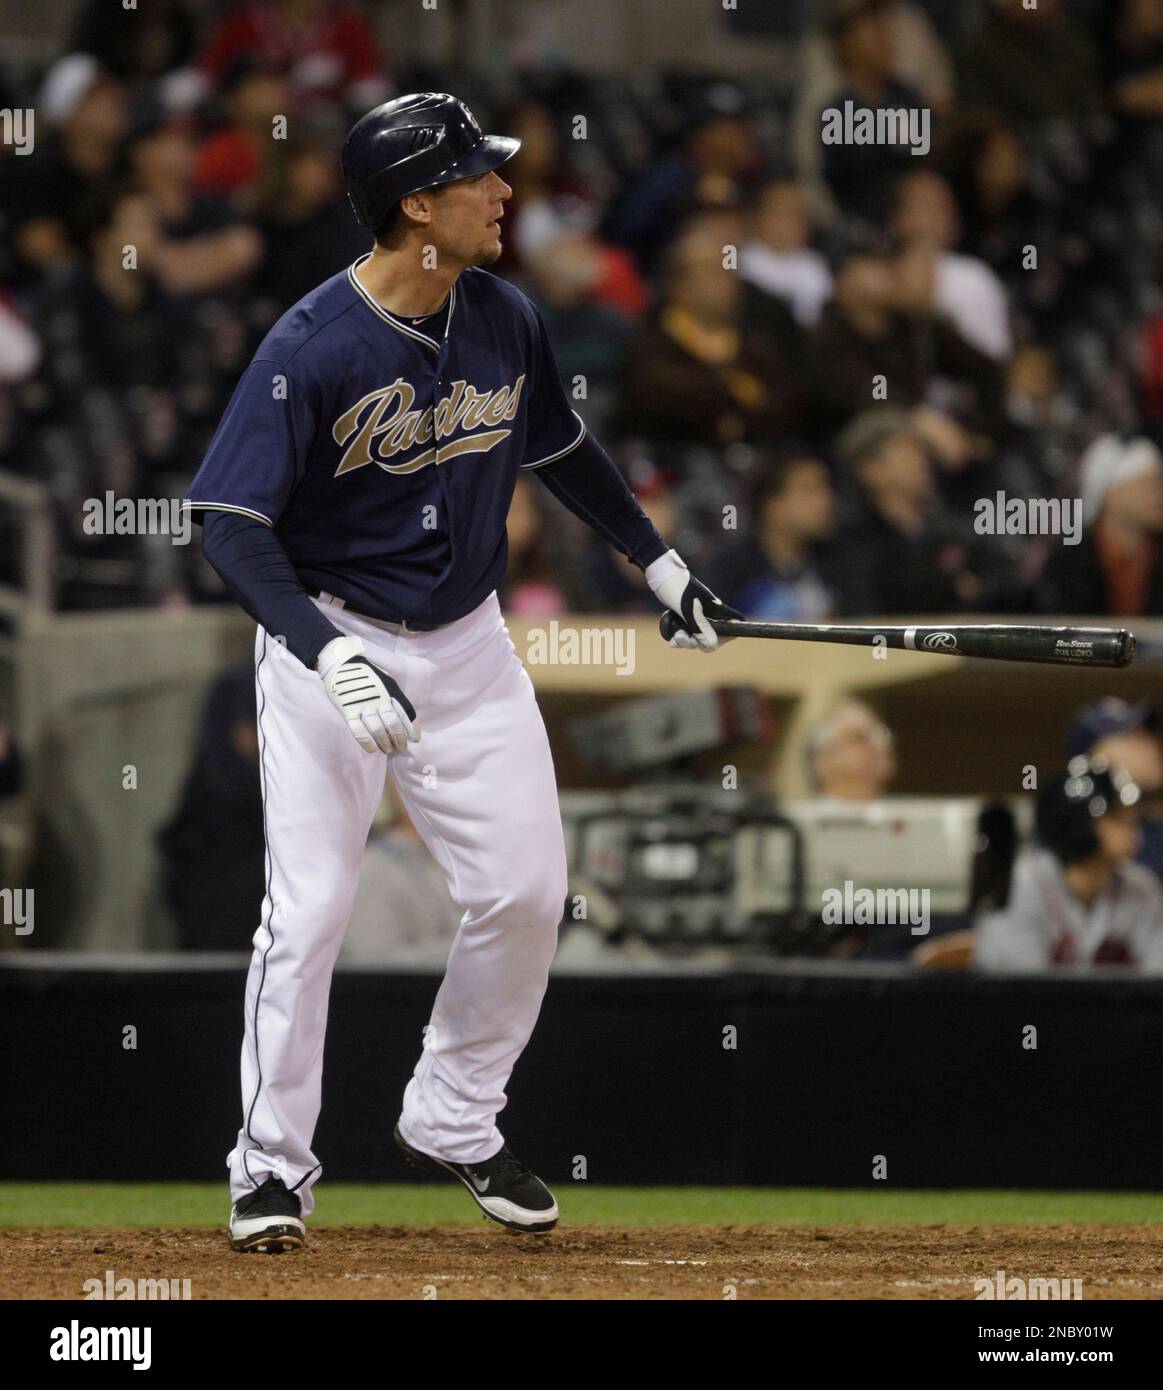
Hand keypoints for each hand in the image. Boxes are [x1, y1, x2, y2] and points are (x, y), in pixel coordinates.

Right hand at [316, 635, 420, 753]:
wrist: (340, 664)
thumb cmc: (365, 674)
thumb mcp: (385, 680)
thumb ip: (393, 695)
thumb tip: (403, 715)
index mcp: (390, 690)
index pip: (406, 712)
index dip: (412, 728)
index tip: (415, 739)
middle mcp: (379, 698)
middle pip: (394, 724)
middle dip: (399, 739)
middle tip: (400, 747)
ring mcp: (363, 705)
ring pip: (378, 730)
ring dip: (385, 743)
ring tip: (388, 750)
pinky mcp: (348, 710)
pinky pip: (359, 731)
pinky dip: (367, 742)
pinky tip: (372, 749)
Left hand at [645, 549, 741, 651]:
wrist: (662, 578)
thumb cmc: (679, 590)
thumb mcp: (689, 611)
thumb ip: (701, 629)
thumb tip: (711, 645)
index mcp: (717, 610)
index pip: (731, 628)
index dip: (723, 638)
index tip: (709, 641)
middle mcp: (711, 615)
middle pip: (711, 638)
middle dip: (697, 642)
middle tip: (681, 637)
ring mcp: (699, 617)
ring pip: (698, 638)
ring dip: (686, 641)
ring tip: (675, 637)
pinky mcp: (687, 619)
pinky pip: (688, 635)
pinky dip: (680, 639)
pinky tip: (672, 640)